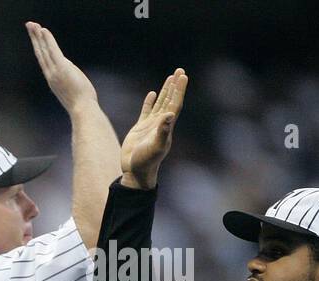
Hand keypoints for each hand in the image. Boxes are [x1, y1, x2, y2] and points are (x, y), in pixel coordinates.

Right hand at [27, 22, 97, 112]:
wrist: (82, 109)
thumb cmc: (81, 103)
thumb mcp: (73, 89)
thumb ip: (69, 78)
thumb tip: (70, 72)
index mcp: (52, 78)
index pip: (44, 59)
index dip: (39, 47)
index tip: (36, 36)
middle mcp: (50, 74)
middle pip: (40, 52)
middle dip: (34, 38)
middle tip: (29, 25)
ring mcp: (55, 71)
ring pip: (44, 50)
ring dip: (38, 36)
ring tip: (32, 24)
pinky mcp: (62, 68)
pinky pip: (53, 50)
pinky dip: (48, 40)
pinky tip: (44, 31)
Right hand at [120, 69, 187, 189]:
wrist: (136, 171)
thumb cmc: (146, 161)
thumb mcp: (155, 146)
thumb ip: (162, 131)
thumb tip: (169, 115)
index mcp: (167, 126)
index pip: (175, 104)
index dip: (179, 90)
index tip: (183, 76)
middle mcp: (161, 123)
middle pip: (171, 100)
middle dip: (175, 86)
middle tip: (180, 70)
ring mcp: (151, 125)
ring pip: (161, 103)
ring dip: (166, 90)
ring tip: (170, 77)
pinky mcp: (140, 129)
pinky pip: (146, 111)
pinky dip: (149, 101)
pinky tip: (152, 93)